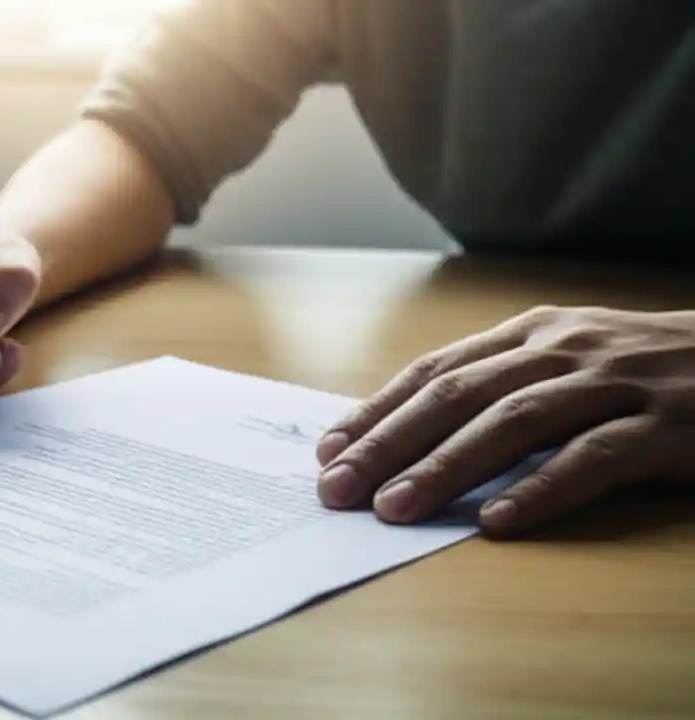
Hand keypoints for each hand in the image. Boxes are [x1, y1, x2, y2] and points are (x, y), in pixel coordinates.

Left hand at [315, 306, 694, 536]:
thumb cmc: (646, 367)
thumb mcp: (568, 357)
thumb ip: (502, 383)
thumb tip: (412, 431)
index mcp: (532, 334)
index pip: (435, 371)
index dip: (378, 410)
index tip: (328, 450)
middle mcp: (563, 350)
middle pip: (458, 396)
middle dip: (388, 443)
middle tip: (336, 488)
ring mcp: (616, 385)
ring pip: (513, 424)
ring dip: (445, 468)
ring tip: (394, 509)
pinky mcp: (669, 427)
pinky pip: (595, 460)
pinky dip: (542, 490)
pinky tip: (497, 523)